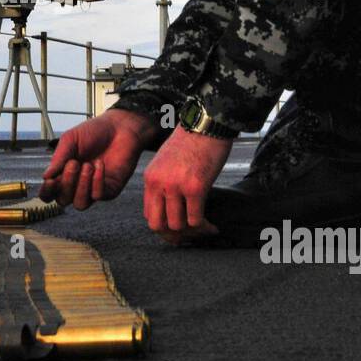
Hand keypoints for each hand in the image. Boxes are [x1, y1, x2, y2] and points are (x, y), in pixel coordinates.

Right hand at [39, 109, 159, 209]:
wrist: (120, 126)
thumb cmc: (94, 132)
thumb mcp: (71, 139)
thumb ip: (58, 158)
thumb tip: (45, 177)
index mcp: (63, 174)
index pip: (49, 193)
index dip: (46, 192)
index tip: (50, 181)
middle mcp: (76, 185)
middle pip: (63, 200)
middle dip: (66, 184)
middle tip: (74, 163)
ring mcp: (93, 189)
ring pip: (80, 204)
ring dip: (81, 187)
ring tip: (87, 165)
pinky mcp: (110, 190)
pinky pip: (98, 195)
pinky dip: (97, 181)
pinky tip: (99, 164)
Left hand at [143, 127, 229, 243]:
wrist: (206, 124)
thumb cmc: (191, 141)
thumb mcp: (166, 162)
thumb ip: (164, 183)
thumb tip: (171, 209)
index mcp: (150, 178)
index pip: (149, 215)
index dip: (163, 228)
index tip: (178, 231)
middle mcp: (158, 183)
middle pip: (158, 225)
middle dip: (174, 235)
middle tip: (190, 236)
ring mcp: (176, 186)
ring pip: (177, 225)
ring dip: (192, 232)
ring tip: (204, 229)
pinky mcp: (195, 187)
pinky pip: (195, 219)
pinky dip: (204, 227)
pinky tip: (212, 226)